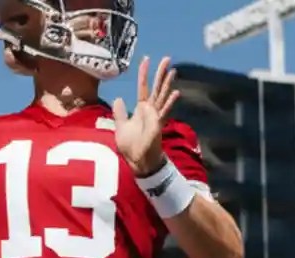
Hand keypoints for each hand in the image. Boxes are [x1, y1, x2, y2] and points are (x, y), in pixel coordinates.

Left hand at [112, 57, 180, 176]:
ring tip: (173, 70)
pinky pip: (164, 111)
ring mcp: (155, 117)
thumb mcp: (121, 126)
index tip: (146, 59)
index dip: (144, 74)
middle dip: (161, 73)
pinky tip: (176, 92)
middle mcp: (150, 110)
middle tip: (167, 58)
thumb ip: (120, 113)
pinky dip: (170, 102)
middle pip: (156, 88)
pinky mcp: (157, 124)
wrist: (137, 161)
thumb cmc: (130, 146)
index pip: (143, 87)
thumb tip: (118, 98)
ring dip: (167, 83)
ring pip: (162, 95)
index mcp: (141, 109)